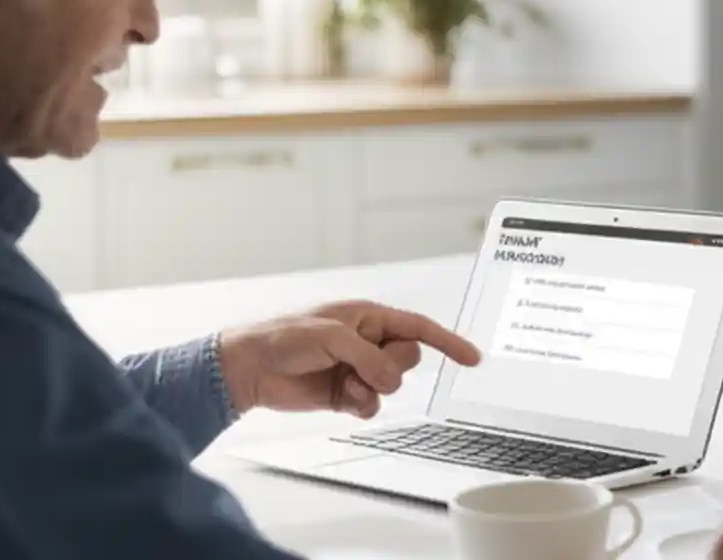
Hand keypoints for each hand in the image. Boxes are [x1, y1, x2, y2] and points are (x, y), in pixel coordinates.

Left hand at [218, 300, 480, 417]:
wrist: (249, 369)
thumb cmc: (283, 337)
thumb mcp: (331, 336)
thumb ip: (368, 356)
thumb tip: (390, 380)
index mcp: (368, 317)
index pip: (418, 328)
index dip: (448, 342)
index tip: (473, 358)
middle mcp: (368, 342)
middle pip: (409, 359)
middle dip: (391, 367)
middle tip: (361, 365)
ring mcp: (358, 369)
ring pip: (392, 386)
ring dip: (372, 388)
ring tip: (343, 382)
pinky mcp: (345, 394)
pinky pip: (373, 405)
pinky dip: (362, 404)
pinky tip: (340, 396)